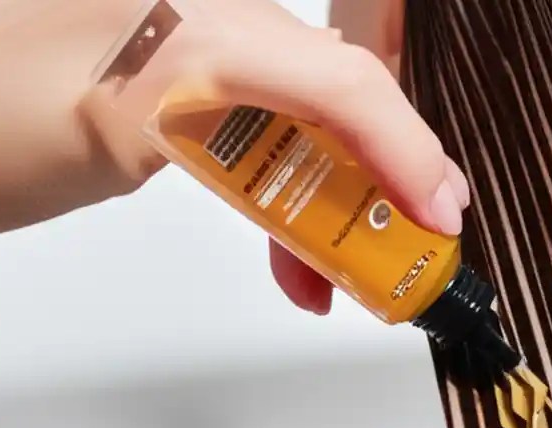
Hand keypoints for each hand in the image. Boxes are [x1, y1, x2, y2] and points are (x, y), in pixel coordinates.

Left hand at [0, 0, 468, 314]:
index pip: (343, 77)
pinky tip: (296, 260)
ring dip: (344, 205)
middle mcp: (208, 15)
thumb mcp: (112, 132)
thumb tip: (347, 191)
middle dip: (388, 183)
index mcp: (197, 12)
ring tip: (352, 278)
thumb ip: (239, 149)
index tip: (439, 220)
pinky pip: (269, 138)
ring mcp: (198, 48)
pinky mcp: (184, 84)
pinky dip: (293, 201)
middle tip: (414, 255)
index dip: (408, 150)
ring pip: (313, 125)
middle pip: (342, 100)